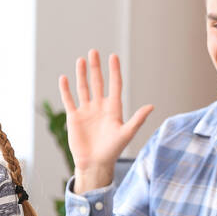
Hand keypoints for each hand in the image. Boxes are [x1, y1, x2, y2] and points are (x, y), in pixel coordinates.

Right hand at [58, 50, 153, 179]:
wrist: (95, 164)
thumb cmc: (113, 150)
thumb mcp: (126, 133)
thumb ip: (138, 119)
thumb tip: (151, 106)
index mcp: (114, 108)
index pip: (114, 85)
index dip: (114, 71)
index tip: (113, 56)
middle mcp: (100, 107)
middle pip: (98, 83)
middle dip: (96, 68)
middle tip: (94, 51)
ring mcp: (87, 111)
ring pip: (83, 88)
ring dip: (82, 74)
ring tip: (81, 60)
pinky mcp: (74, 118)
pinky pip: (69, 100)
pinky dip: (66, 90)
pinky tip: (64, 78)